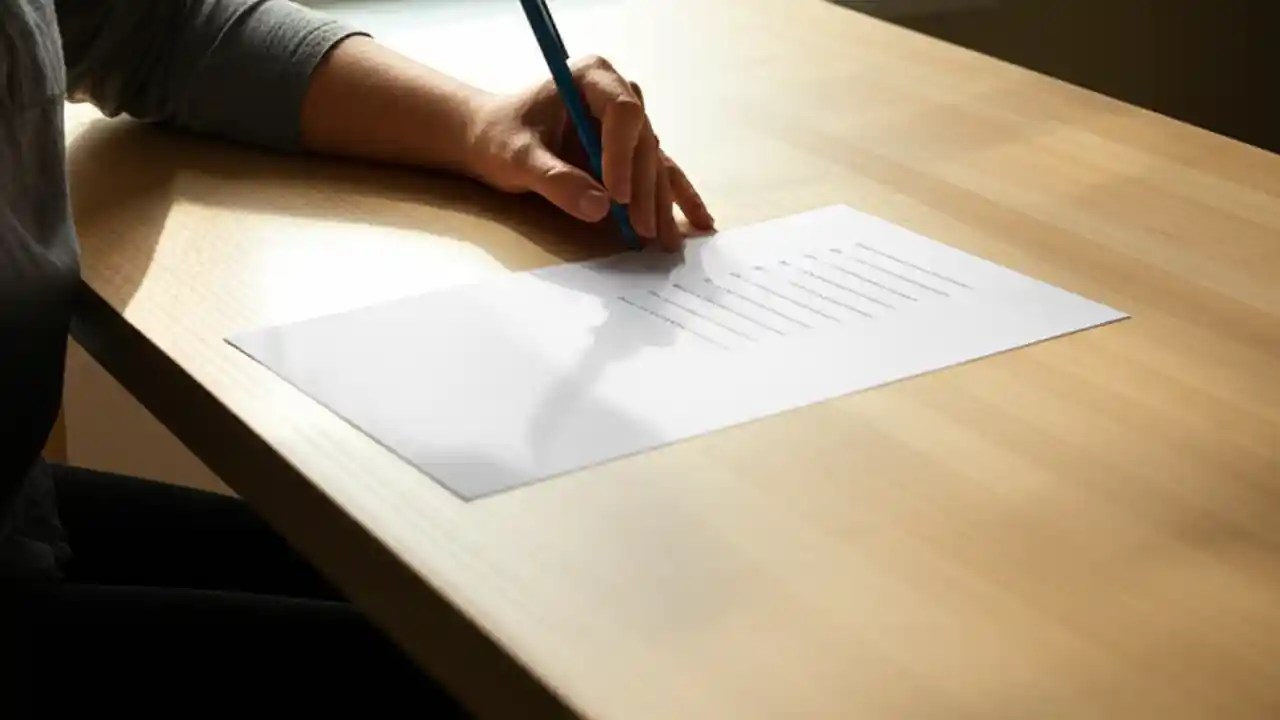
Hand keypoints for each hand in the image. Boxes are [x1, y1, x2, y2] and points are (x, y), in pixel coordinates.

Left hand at [463, 56, 714, 250]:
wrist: (491, 139)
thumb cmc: (498, 137)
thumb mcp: (516, 158)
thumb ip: (554, 179)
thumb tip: (599, 208)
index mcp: (592, 77)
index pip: (623, 112)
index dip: (624, 155)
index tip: (616, 196)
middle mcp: (617, 95)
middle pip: (644, 142)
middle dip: (645, 190)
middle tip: (644, 230)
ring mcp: (626, 126)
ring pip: (654, 163)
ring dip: (662, 203)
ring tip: (670, 241)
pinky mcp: (628, 152)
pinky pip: (657, 175)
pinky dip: (675, 200)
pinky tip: (698, 223)